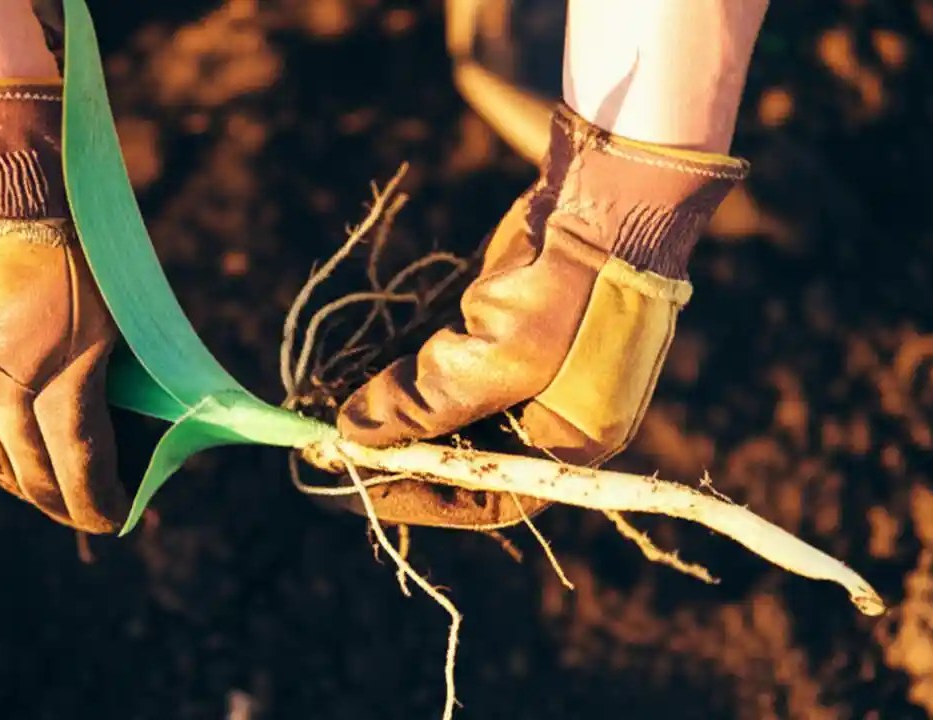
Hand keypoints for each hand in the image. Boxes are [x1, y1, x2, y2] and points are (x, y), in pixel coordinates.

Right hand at [0, 80, 128, 532]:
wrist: (11, 201)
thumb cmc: (85, 261)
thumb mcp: (118, 328)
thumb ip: (113, 387)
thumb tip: (124, 428)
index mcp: (60, 390)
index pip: (81, 473)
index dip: (99, 506)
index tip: (115, 521)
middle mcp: (5, 397)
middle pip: (31, 477)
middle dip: (60, 504)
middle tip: (82, 513)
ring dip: (18, 479)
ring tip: (40, 490)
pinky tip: (2, 439)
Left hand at [338, 104, 746, 468]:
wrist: (606, 194)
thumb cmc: (569, 288)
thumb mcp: (499, 360)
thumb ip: (426, 403)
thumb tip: (350, 435)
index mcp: (569, 443)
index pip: (486, 496)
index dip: (416, 494)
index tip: (351, 484)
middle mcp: (549, 414)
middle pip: (459, 453)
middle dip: (393, 449)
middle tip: (328, 447)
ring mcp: (525, 367)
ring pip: (443, 407)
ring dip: (388, 410)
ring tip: (325, 412)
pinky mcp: (499, 326)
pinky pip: (441, 364)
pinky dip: (398, 370)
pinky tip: (350, 371)